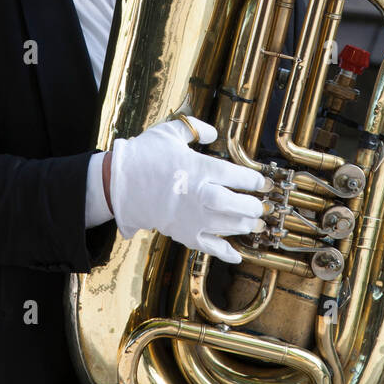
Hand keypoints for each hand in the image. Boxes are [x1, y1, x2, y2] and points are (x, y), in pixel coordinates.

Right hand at [108, 116, 270, 263]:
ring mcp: (192, 216)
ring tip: (256, 224)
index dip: (255, 180)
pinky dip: (225, 253)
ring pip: (228, 225)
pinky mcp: (182, 232)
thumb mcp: (170, 131)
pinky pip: (208, 247)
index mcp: (199, 168)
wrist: (119, 183)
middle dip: (254, 206)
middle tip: (262, 207)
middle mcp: (200, 194)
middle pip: (236, 203)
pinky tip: (237, 254)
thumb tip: (214, 134)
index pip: (237, 176)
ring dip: (245, 226)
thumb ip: (195, 128)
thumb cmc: (144, 155)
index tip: (263, 183)